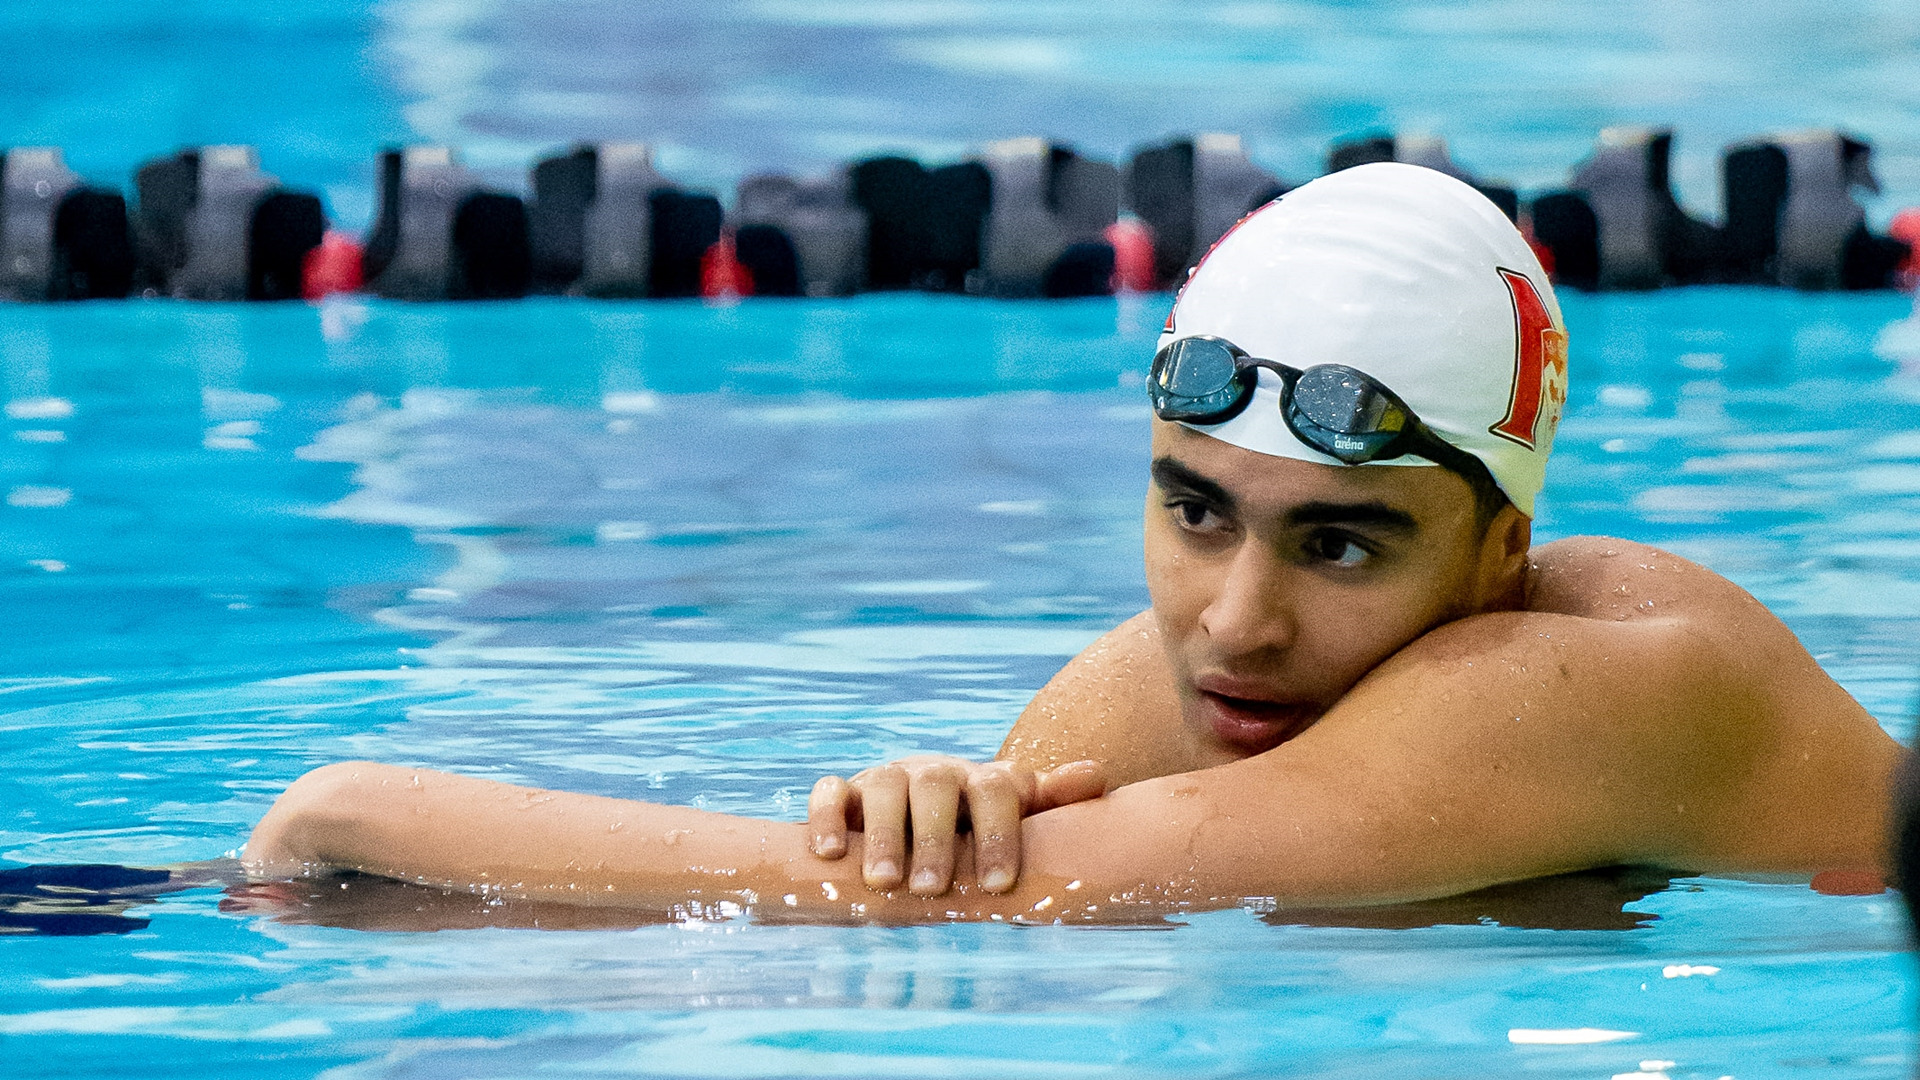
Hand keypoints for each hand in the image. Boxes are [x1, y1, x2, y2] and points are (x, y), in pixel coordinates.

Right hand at [807, 755, 1106, 895]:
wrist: (924, 810)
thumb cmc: (980, 827)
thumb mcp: (1018, 815)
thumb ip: (1053, 800)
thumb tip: (1096, 776)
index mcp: (981, 780)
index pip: (995, 791)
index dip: (998, 835)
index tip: (997, 885)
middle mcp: (933, 773)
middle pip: (934, 789)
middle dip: (934, 839)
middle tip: (932, 889)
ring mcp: (886, 778)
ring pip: (881, 788)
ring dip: (881, 834)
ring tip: (884, 882)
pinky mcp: (844, 792)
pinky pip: (828, 792)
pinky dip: (824, 817)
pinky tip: (826, 855)